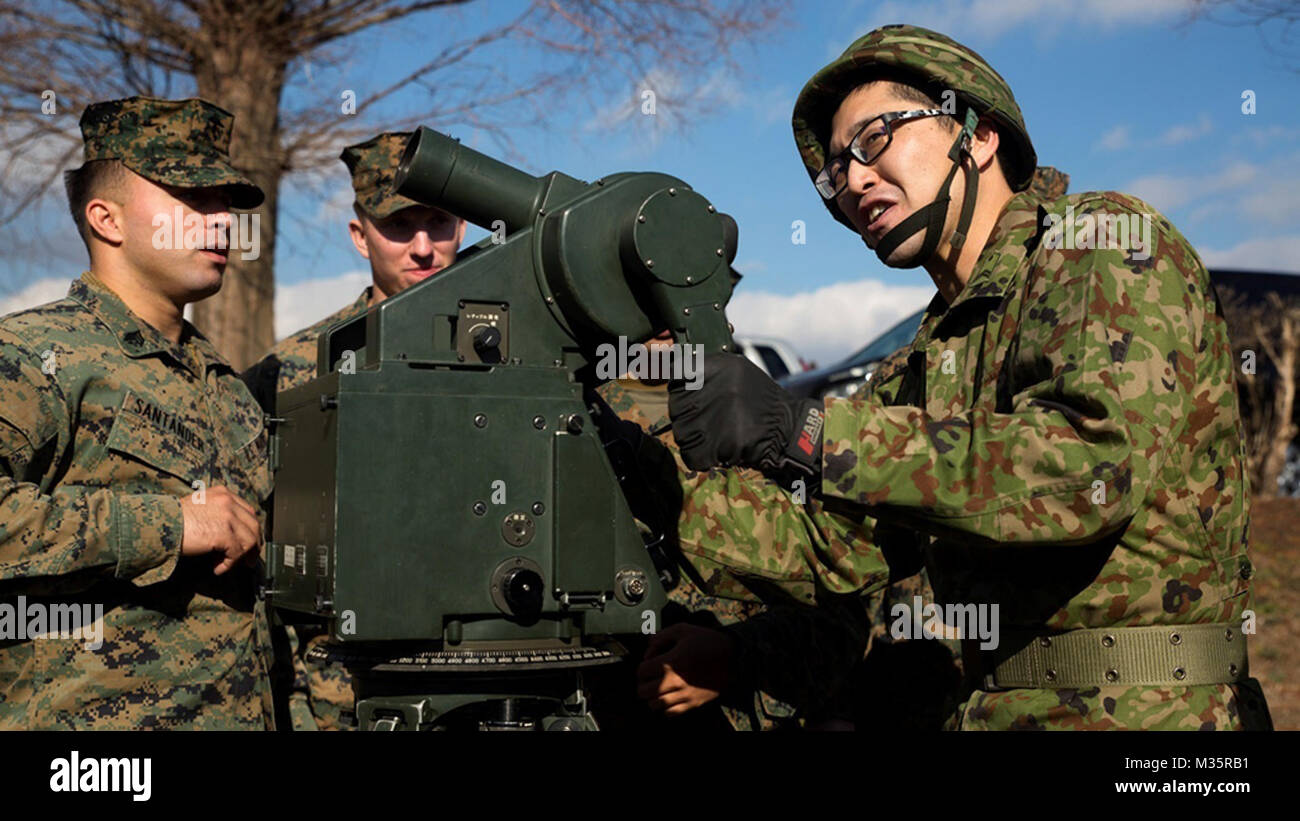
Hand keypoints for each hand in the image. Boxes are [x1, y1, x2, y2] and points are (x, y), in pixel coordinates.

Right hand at [179, 485, 261, 574]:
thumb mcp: (199, 506)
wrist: (158, 524)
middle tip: (249, 560)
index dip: (251, 530)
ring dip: (241, 557)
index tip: (249, 543)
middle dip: (254, 545)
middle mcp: (228, 502)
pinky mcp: (224, 533)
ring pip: (249, 540)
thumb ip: (217, 513)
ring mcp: (228, 517)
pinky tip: (218, 569)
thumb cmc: (172, 518)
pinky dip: (229, 564)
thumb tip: (230, 535)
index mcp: (223, 493)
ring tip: (228, 565)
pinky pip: (236, 553)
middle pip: (253, 525)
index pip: (248, 512)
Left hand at [636, 623, 736, 714]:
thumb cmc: (707, 641)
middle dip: (643, 683)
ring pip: (654, 705)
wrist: (733, 657)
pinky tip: (669, 696)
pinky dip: (665, 707)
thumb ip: (660, 636)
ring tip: (659, 687)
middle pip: (643, 692)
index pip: (642, 671)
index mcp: (671, 662)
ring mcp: (684, 695)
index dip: (643, 666)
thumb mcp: (683, 629)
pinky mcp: (693, 703)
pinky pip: (670, 713)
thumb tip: (648, 650)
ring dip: (653, 696)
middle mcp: (675, 682)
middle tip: (650, 677)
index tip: (650, 662)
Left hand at [668, 351, 822, 476]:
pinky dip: (701, 458)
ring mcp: (722, 415)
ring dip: (694, 439)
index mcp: (721, 365)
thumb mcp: (735, 371)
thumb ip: (704, 370)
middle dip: (687, 418)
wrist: (789, 428)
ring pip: (682, 433)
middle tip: (710, 421)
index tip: (675, 388)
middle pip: (677, 408)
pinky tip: (718, 451)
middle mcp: (720, 386)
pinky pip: (693, 455)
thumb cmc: (757, 400)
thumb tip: (658, 368)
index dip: (673, 384)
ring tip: (717, 435)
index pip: (676, 372)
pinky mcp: (726, 442)